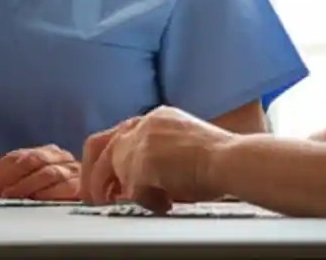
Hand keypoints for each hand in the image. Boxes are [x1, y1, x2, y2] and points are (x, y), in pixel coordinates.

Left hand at [0, 144, 79, 199]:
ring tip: (9, 196)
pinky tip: (34, 198)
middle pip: (31, 160)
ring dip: (24, 185)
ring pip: (46, 172)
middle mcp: (60, 156)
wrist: (98, 191)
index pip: (17, 155)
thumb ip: (18, 178)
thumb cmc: (61, 189)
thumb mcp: (37, 178)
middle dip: (9, 177)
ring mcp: (72, 170)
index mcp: (47, 151)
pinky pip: (64, 186)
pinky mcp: (82, 186)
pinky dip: (47, 192)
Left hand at [79, 107, 234, 213]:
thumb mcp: (186, 147)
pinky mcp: (142, 163)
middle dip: (91, 173)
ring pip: (106, 168)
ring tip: (109, 207)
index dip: (109, 160)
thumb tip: (143, 185)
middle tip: (92, 196)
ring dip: (104, 191)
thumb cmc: (222, 160)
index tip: (108, 180)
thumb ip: (161, 158)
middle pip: (98, 145)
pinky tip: (157, 206)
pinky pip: (128, 191)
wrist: (234, 160)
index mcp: (156, 118)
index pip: (119, 134)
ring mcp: (141, 142)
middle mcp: (144, 124)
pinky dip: (139, 202)